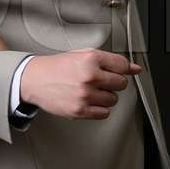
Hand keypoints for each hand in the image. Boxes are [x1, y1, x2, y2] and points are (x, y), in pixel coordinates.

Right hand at [19, 49, 143, 119]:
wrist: (34, 79)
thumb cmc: (57, 67)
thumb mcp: (83, 55)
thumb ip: (110, 61)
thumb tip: (135, 68)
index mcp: (91, 58)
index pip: (123, 65)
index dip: (124, 69)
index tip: (121, 72)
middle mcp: (89, 76)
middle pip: (121, 84)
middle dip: (114, 83)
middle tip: (101, 81)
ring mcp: (85, 95)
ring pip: (114, 99)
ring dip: (106, 96)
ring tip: (92, 91)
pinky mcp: (80, 110)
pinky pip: (104, 113)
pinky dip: (99, 109)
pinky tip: (89, 101)